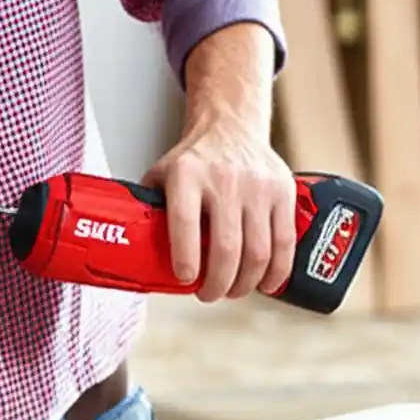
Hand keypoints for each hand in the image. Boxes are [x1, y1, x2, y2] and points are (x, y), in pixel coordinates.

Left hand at [142, 118, 296, 302]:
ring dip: (245, 283)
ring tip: (233, 290)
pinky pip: (284, 242)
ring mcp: (258, 186)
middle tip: (208, 294)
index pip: (184, 223)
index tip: (184, 279)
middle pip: (226, 247)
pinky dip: (276, 271)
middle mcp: (224, 179)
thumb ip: (151, 207)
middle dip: (217, 283)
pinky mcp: (283, 192)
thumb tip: (135, 252)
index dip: (185, 259)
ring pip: (257, 251)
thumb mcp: (163, 173)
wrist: (231, 125)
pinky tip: (265, 282)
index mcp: (187, 175)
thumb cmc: (195, 158)